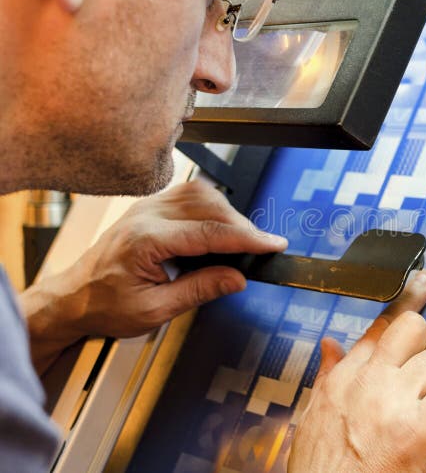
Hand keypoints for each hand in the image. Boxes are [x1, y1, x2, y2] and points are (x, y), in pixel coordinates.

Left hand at [22, 181, 287, 372]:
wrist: (73, 298)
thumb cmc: (105, 306)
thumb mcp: (154, 310)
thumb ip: (199, 290)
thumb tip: (237, 278)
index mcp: (147, 241)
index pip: (209, 232)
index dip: (247, 238)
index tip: (272, 244)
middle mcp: (147, 216)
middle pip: (210, 206)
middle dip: (242, 227)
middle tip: (261, 249)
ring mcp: (147, 207)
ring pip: (202, 194)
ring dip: (228, 214)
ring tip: (242, 241)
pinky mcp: (150, 207)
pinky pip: (189, 195)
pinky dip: (212, 208)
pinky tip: (220, 227)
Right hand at [288, 270, 425, 472]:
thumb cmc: (323, 468)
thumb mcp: (315, 416)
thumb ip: (329, 376)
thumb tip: (331, 346)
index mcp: (344, 377)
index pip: (380, 325)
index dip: (407, 300)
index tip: (422, 283)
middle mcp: (369, 380)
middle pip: (415, 329)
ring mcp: (394, 401)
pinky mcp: (418, 428)